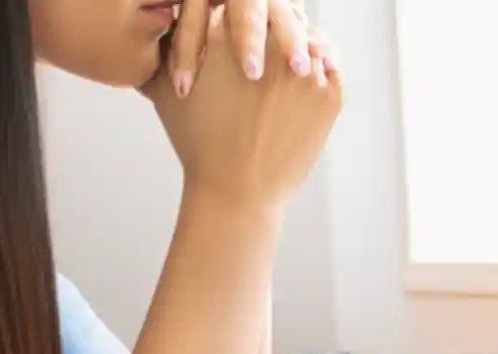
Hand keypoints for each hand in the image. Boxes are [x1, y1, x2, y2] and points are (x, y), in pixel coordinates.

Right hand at [144, 7, 341, 208]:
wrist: (236, 192)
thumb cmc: (197, 143)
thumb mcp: (166, 89)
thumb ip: (168, 46)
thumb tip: (167, 19)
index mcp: (224, 36)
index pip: (242, 7)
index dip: (244, 16)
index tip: (247, 25)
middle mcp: (268, 48)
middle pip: (279, 16)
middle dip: (276, 24)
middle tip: (277, 27)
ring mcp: (303, 72)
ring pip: (309, 38)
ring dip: (301, 44)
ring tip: (291, 59)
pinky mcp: (329, 94)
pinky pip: (332, 65)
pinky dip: (322, 66)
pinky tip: (308, 78)